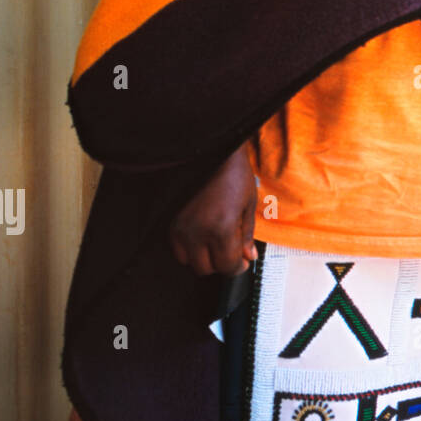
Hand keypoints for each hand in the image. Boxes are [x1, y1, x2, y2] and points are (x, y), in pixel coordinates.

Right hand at [170, 143, 257, 276]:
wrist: (212, 152)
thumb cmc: (234, 174)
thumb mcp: (249, 204)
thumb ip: (247, 235)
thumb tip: (248, 257)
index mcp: (221, 228)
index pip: (227, 266)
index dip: (237, 268)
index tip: (243, 262)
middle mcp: (198, 232)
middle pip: (207, 269)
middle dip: (221, 264)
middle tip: (231, 250)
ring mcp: (182, 228)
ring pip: (190, 262)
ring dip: (204, 257)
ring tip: (216, 241)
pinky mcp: (171, 223)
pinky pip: (178, 250)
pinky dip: (190, 248)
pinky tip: (203, 234)